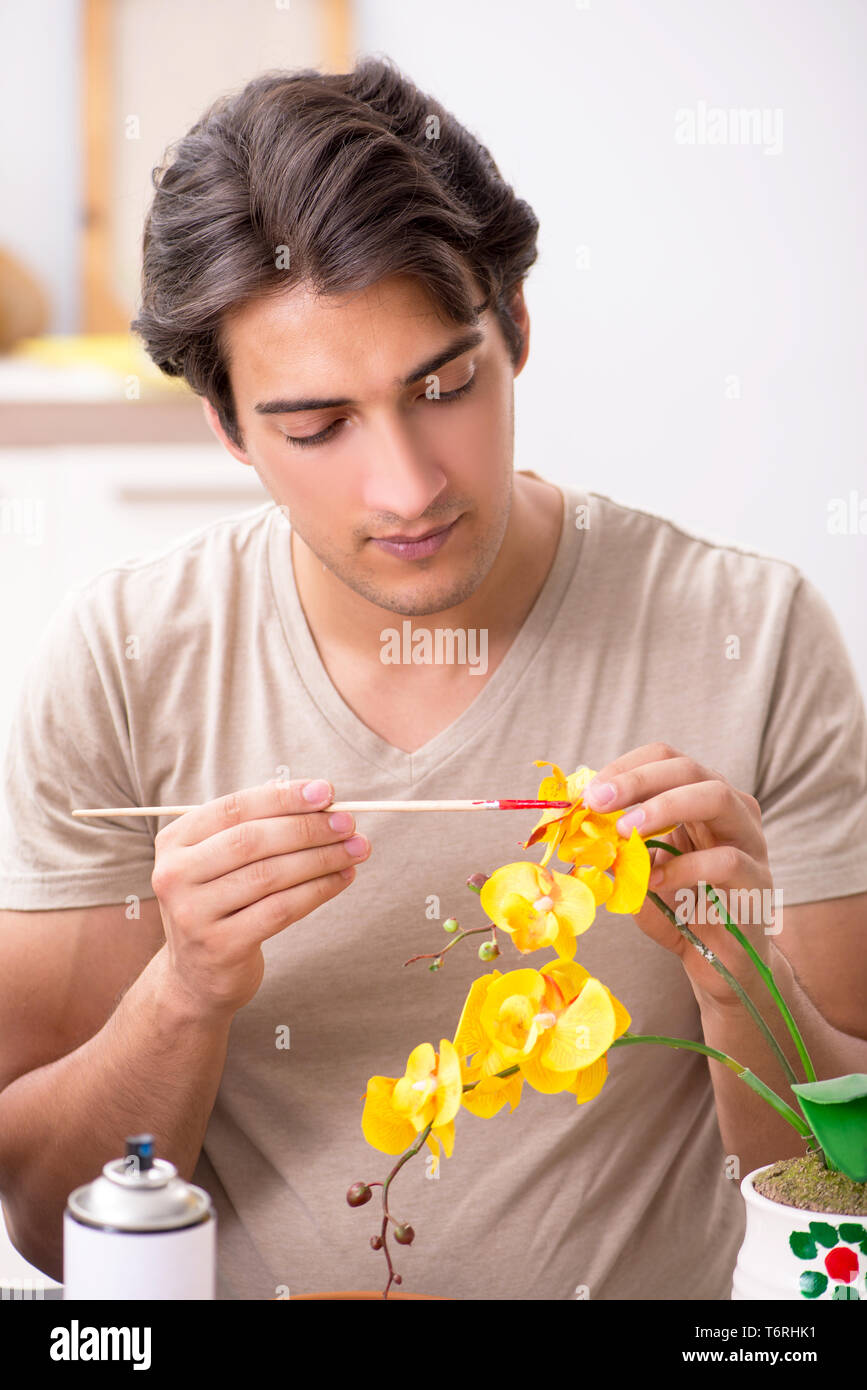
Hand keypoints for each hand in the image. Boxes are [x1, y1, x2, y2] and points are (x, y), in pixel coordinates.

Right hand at [150, 779, 369, 1017]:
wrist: (198, 975)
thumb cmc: (222, 903)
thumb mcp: (223, 861)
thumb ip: (259, 827)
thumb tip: (318, 798)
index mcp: (175, 841)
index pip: (234, 808)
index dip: (283, 798)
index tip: (327, 792)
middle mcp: (174, 875)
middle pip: (252, 841)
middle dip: (308, 828)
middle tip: (349, 822)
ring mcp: (193, 913)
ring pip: (270, 875)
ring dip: (321, 858)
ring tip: (356, 849)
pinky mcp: (220, 946)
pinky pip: (280, 910)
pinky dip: (318, 890)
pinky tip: (343, 878)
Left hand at [582, 742, 773, 1006]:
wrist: (717, 961)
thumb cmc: (677, 908)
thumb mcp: (637, 870)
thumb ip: (616, 846)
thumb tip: (578, 823)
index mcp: (700, 798)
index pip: (667, 759)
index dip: (626, 768)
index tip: (588, 792)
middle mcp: (731, 809)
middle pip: (689, 769)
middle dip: (638, 780)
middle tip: (598, 801)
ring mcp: (750, 841)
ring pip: (717, 798)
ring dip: (664, 807)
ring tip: (625, 831)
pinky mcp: (757, 880)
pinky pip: (725, 860)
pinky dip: (683, 868)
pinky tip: (653, 881)